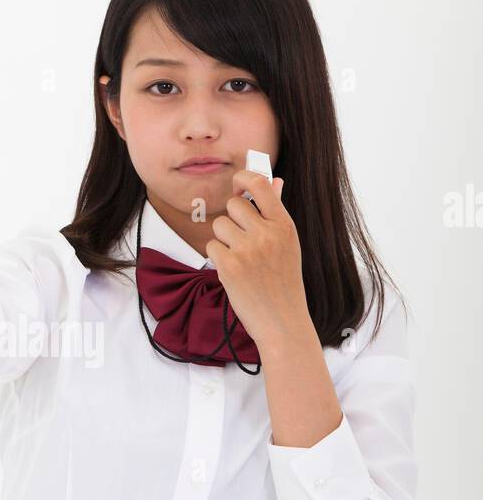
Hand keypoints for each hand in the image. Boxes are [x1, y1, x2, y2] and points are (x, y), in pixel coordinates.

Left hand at [205, 172, 310, 349]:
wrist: (282, 321)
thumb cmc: (284, 283)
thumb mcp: (288, 245)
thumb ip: (276, 213)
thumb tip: (274, 180)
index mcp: (284, 226)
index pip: (260, 185)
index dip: (244, 178)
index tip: (238, 184)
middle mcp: (267, 234)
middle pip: (234, 205)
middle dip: (232, 219)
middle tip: (242, 240)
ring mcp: (247, 250)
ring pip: (220, 225)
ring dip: (224, 239)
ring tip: (240, 259)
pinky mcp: (229, 266)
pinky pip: (211, 246)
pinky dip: (218, 257)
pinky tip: (233, 271)